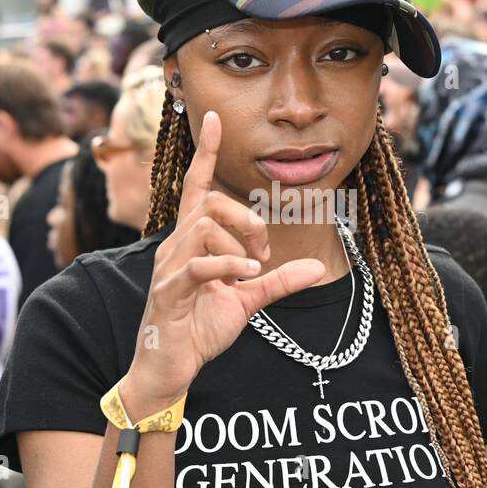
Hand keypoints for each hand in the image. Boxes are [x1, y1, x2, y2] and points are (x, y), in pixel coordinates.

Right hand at [123, 110, 324, 413]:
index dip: (205, 153)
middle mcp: (174, 247)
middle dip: (246, 220)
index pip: (195, 187)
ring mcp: (169, 268)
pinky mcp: (168, 292)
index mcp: (190, 242)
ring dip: (239, 244)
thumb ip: (279, 281)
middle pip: (209, 204)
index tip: (214, 118)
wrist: (171, 368)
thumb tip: (318, 268)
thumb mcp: (248, 301)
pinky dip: (228, 266)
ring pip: (203, 228)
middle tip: (263, 254)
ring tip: (252, 271)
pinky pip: (198, 266)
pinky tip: (246, 277)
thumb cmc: (200, 329)